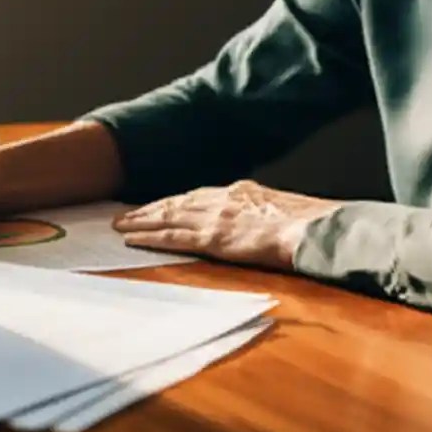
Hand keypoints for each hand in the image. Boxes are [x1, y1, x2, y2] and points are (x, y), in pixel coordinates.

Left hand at [112, 180, 340, 269]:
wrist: (311, 228)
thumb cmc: (307, 222)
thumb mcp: (283, 208)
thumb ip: (264, 211)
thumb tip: (264, 220)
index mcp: (240, 192)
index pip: (199, 196)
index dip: (176, 201)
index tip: (159, 205)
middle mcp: (222, 200)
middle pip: (177, 203)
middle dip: (151, 208)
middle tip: (127, 214)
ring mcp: (214, 219)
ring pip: (168, 217)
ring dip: (142, 221)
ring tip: (120, 225)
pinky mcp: (211, 239)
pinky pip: (173, 238)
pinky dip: (151, 237)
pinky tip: (133, 239)